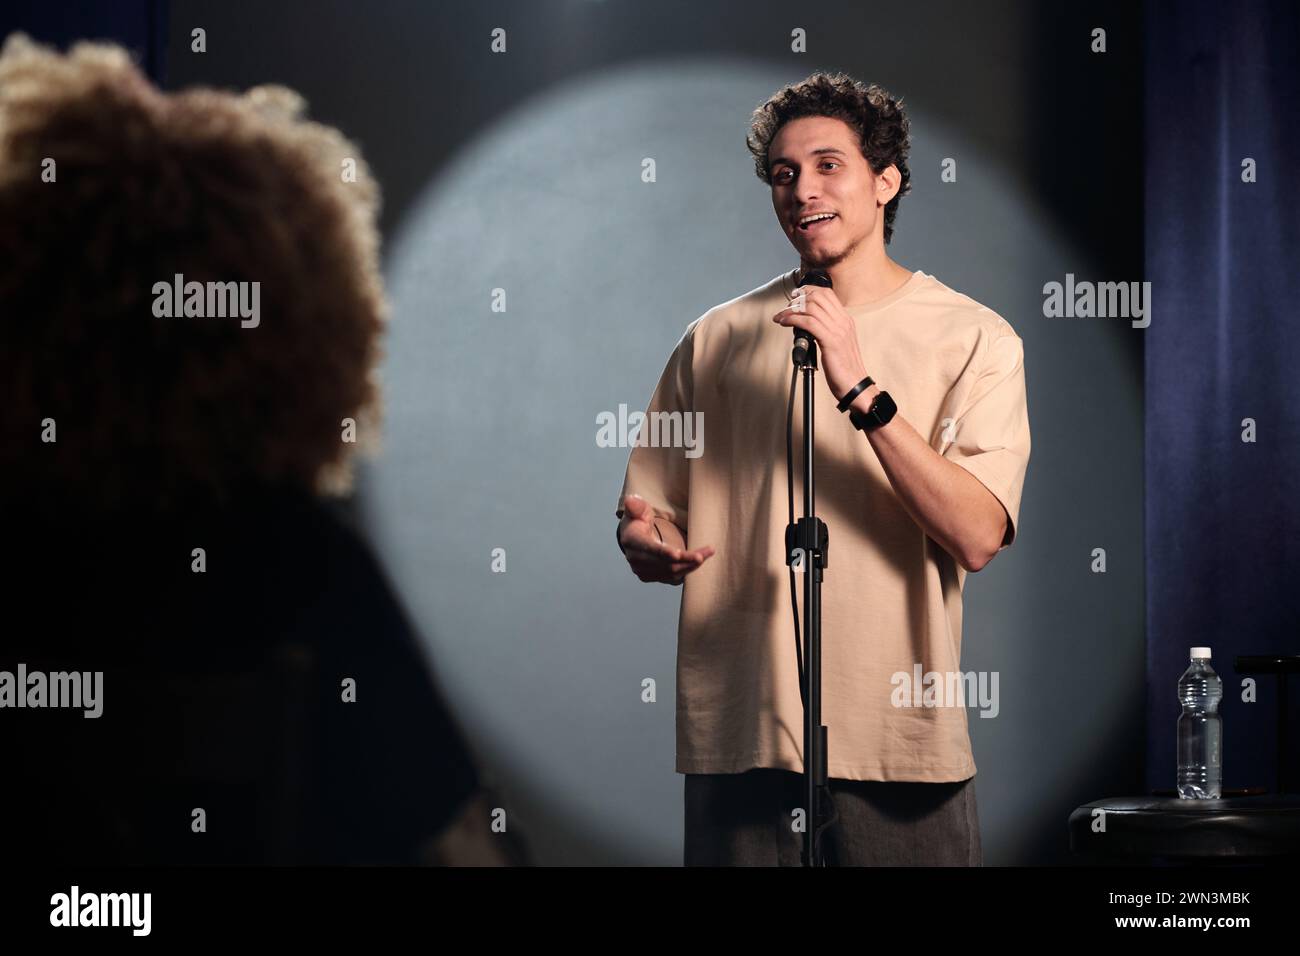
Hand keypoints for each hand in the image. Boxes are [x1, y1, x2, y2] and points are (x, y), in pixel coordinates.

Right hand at [618, 494, 714, 585]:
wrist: (633, 538)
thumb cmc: (638, 521)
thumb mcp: (637, 509)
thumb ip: (636, 505)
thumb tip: (630, 500)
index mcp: (632, 541)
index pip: (648, 548)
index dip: (663, 552)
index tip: (677, 554)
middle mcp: (636, 559)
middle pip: (664, 563)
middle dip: (685, 560)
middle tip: (702, 555)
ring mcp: (644, 571)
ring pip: (671, 572)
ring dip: (690, 565)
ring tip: (707, 554)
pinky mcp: (653, 577)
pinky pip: (674, 577)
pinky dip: (688, 569)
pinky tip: (698, 561)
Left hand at [772, 285, 871, 406]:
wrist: (856, 385)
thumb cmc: (844, 368)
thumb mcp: (837, 343)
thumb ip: (827, 331)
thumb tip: (807, 324)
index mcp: (846, 320)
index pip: (827, 294)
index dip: (808, 290)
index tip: (796, 296)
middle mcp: (843, 321)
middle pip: (818, 296)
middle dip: (798, 298)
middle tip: (786, 306)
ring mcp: (838, 330)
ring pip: (811, 307)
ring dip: (791, 309)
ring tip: (781, 316)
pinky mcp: (831, 341)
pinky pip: (808, 322)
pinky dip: (793, 319)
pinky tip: (784, 322)